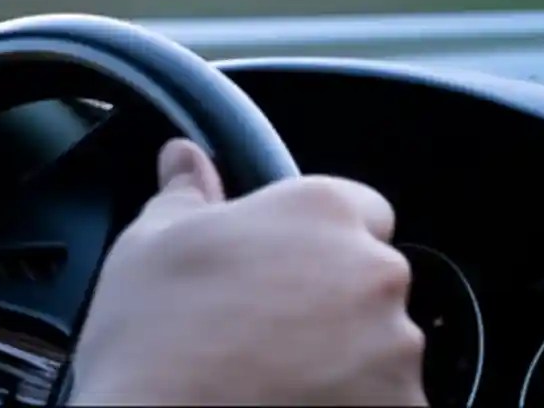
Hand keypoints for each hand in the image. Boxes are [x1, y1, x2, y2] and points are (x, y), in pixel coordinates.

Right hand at [69, 139, 425, 405]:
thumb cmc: (153, 342)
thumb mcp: (148, 246)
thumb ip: (184, 195)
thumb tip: (184, 159)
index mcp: (320, 212)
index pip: (360, 208)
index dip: (318, 237)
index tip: (283, 264)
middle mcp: (372, 275)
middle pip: (370, 278)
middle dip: (332, 299)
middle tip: (265, 326)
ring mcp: (394, 353)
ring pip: (380, 344)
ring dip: (342, 355)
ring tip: (272, 374)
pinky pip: (383, 399)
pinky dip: (348, 402)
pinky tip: (288, 403)